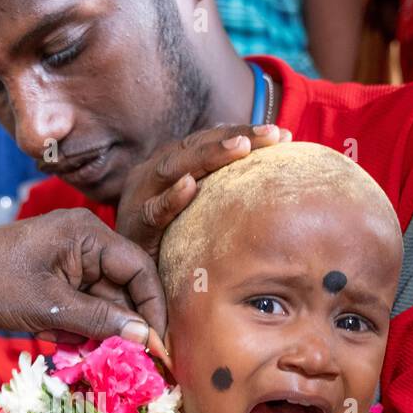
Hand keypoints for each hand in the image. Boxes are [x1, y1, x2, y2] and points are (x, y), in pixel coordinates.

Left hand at [0, 208, 168, 362]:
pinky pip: (82, 307)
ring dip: (101, 333)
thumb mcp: (46, 306)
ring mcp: (69, 262)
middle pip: (124, 289)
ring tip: (95, 359)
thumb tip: (146, 338)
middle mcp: (85, 243)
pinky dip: (80, 329)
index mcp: (87, 233)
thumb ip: (98, 320)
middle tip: (133, 365)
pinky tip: (68, 347)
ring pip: (103, 303)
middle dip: (126, 326)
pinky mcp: (55, 280)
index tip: (158, 347)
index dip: (153, 309)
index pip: (140, 269)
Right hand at [115, 123, 289, 260]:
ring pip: (174, 167)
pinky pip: (154, 211)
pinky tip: (189, 187)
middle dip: (236, 137)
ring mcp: (140, 197)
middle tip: (275, 135)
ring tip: (241, 147)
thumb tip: (273, 183)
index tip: (284, 136)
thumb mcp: (197, 215)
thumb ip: (220, 195)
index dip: (244, 133)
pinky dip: (171, 198)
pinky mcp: (134, 226)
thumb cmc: (169, 246)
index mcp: (170, 166)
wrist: (127, 279)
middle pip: (196, 146)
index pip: (209, 140)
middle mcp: (153, 174)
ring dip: (208, 155)